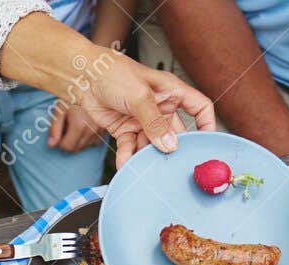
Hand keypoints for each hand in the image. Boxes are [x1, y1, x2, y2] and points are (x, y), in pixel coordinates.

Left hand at [47, 99, 102, 153]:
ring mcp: (100, 130)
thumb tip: (51, 145)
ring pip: (84, 146)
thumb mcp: (60, 108)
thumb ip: (54, 128)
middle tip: (65, 127)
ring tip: (74, 124)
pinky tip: (84, 127)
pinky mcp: (105, 129)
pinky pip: (94, 142)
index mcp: (80, 125)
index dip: (59, 142)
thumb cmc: (73, 94)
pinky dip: (87, 138)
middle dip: (68, 142)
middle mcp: (92, 130)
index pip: (67, 146)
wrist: (92, 85)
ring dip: (77, 140)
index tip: (58, 132)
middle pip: (76, 148)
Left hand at [74, 51, 214, 166]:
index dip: (206, 125)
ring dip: (147, 157)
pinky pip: (132, 148)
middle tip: (172, 165)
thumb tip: (169, 146)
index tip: (205, 144)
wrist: (82, 77)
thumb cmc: (113, 73)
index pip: (199, 108)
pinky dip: (128, 157)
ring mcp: (143, 120)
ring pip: (152, 144)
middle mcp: (160, 106)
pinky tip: (125, 164)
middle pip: (175, 133)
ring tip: (144, 168)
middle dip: (172, 149)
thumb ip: (154, 123)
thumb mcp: (139, 96)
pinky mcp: (126, 129)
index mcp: (171, 91)